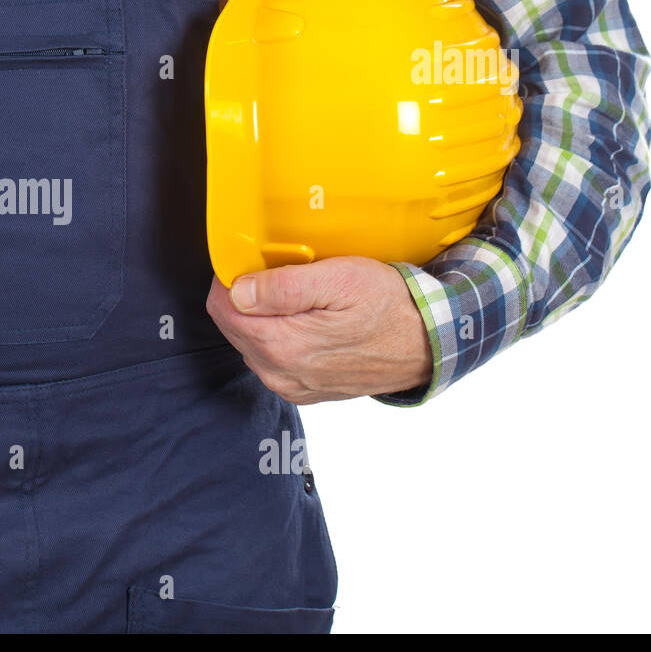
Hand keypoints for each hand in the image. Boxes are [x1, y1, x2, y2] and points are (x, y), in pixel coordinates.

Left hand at [205, 257, 433, 403]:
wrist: (429, 343)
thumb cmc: (389, 305)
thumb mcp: (339, 280)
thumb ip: (283, 287)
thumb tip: (237, 291)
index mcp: (282, 346)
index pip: (222, 309)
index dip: (230, 278)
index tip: (251, 260)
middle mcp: (280, 374)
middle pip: (232, 326)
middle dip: (245, 297)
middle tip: (279, 273)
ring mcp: (291, 386)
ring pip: (249, 342)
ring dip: (261, 316)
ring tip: (296, 296)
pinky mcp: (304, 391)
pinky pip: (270, 358)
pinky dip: (277, 335)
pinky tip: (303, 319)